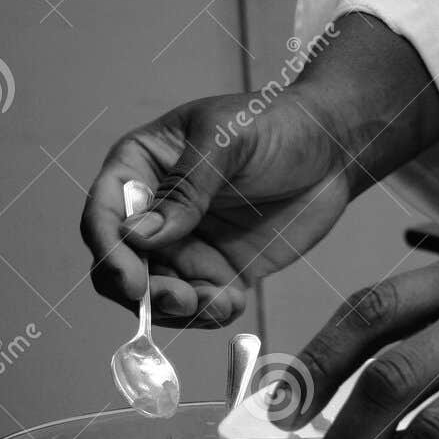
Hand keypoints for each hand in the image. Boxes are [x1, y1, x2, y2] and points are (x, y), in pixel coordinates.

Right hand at [81, 89, 352, 326]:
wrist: (333, 151)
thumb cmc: (275, 126)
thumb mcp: (226, 142)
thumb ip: (185, 189)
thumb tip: (138, 236)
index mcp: (140, 166)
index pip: (104, 213)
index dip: (109, 251)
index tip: (131, 282)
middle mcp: (155, 210)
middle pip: (123, 264)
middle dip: (143, 291)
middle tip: (180, 300)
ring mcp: (188, 243)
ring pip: (159, 292)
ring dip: (180, 309)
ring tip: (218, 302)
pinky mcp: (222, 269)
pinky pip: (202, 303)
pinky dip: (211, 312)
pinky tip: (233, 303)